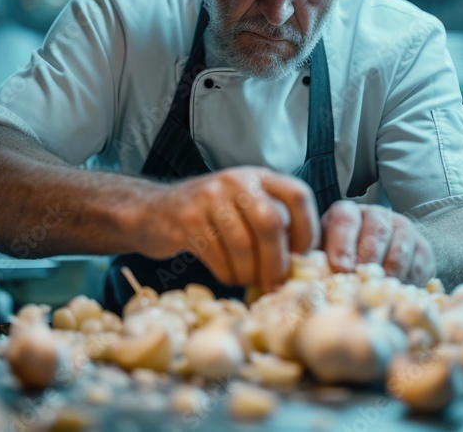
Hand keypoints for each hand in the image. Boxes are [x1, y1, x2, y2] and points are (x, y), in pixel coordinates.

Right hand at [142, 166, 319, 292]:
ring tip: (248, 281)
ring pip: (243, 246)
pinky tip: (228, 275)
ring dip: (249, 274)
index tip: (302, 256)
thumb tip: (304, 263)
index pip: (297, 195)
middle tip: (276, 285)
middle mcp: (236, 181)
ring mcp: (210, 197)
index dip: (307, 229)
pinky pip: (218, 257)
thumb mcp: (244, 206)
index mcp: (258, 177)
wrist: (155, 211)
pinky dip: (228, 275)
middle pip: (271, 223)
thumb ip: (272, 224)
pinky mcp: (187, 220)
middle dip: (277, 262)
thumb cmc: (211, 216)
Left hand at [320, 200, 435, 284]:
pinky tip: (395, 290)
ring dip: (388, 273)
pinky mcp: (421, 246)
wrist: (373, 272)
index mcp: (346, 213)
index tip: (340, 268)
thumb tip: (319, 276)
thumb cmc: (339, 267)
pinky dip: (408, 280)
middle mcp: (375, 215)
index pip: (346, 218)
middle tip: (361, 281)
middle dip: (368, 260)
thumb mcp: (323, 261)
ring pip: (399, 248)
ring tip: (378, 290)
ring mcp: (401, 228)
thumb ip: (318, 264)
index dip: (343, 244)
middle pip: (377, 231)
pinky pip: (419, 262)